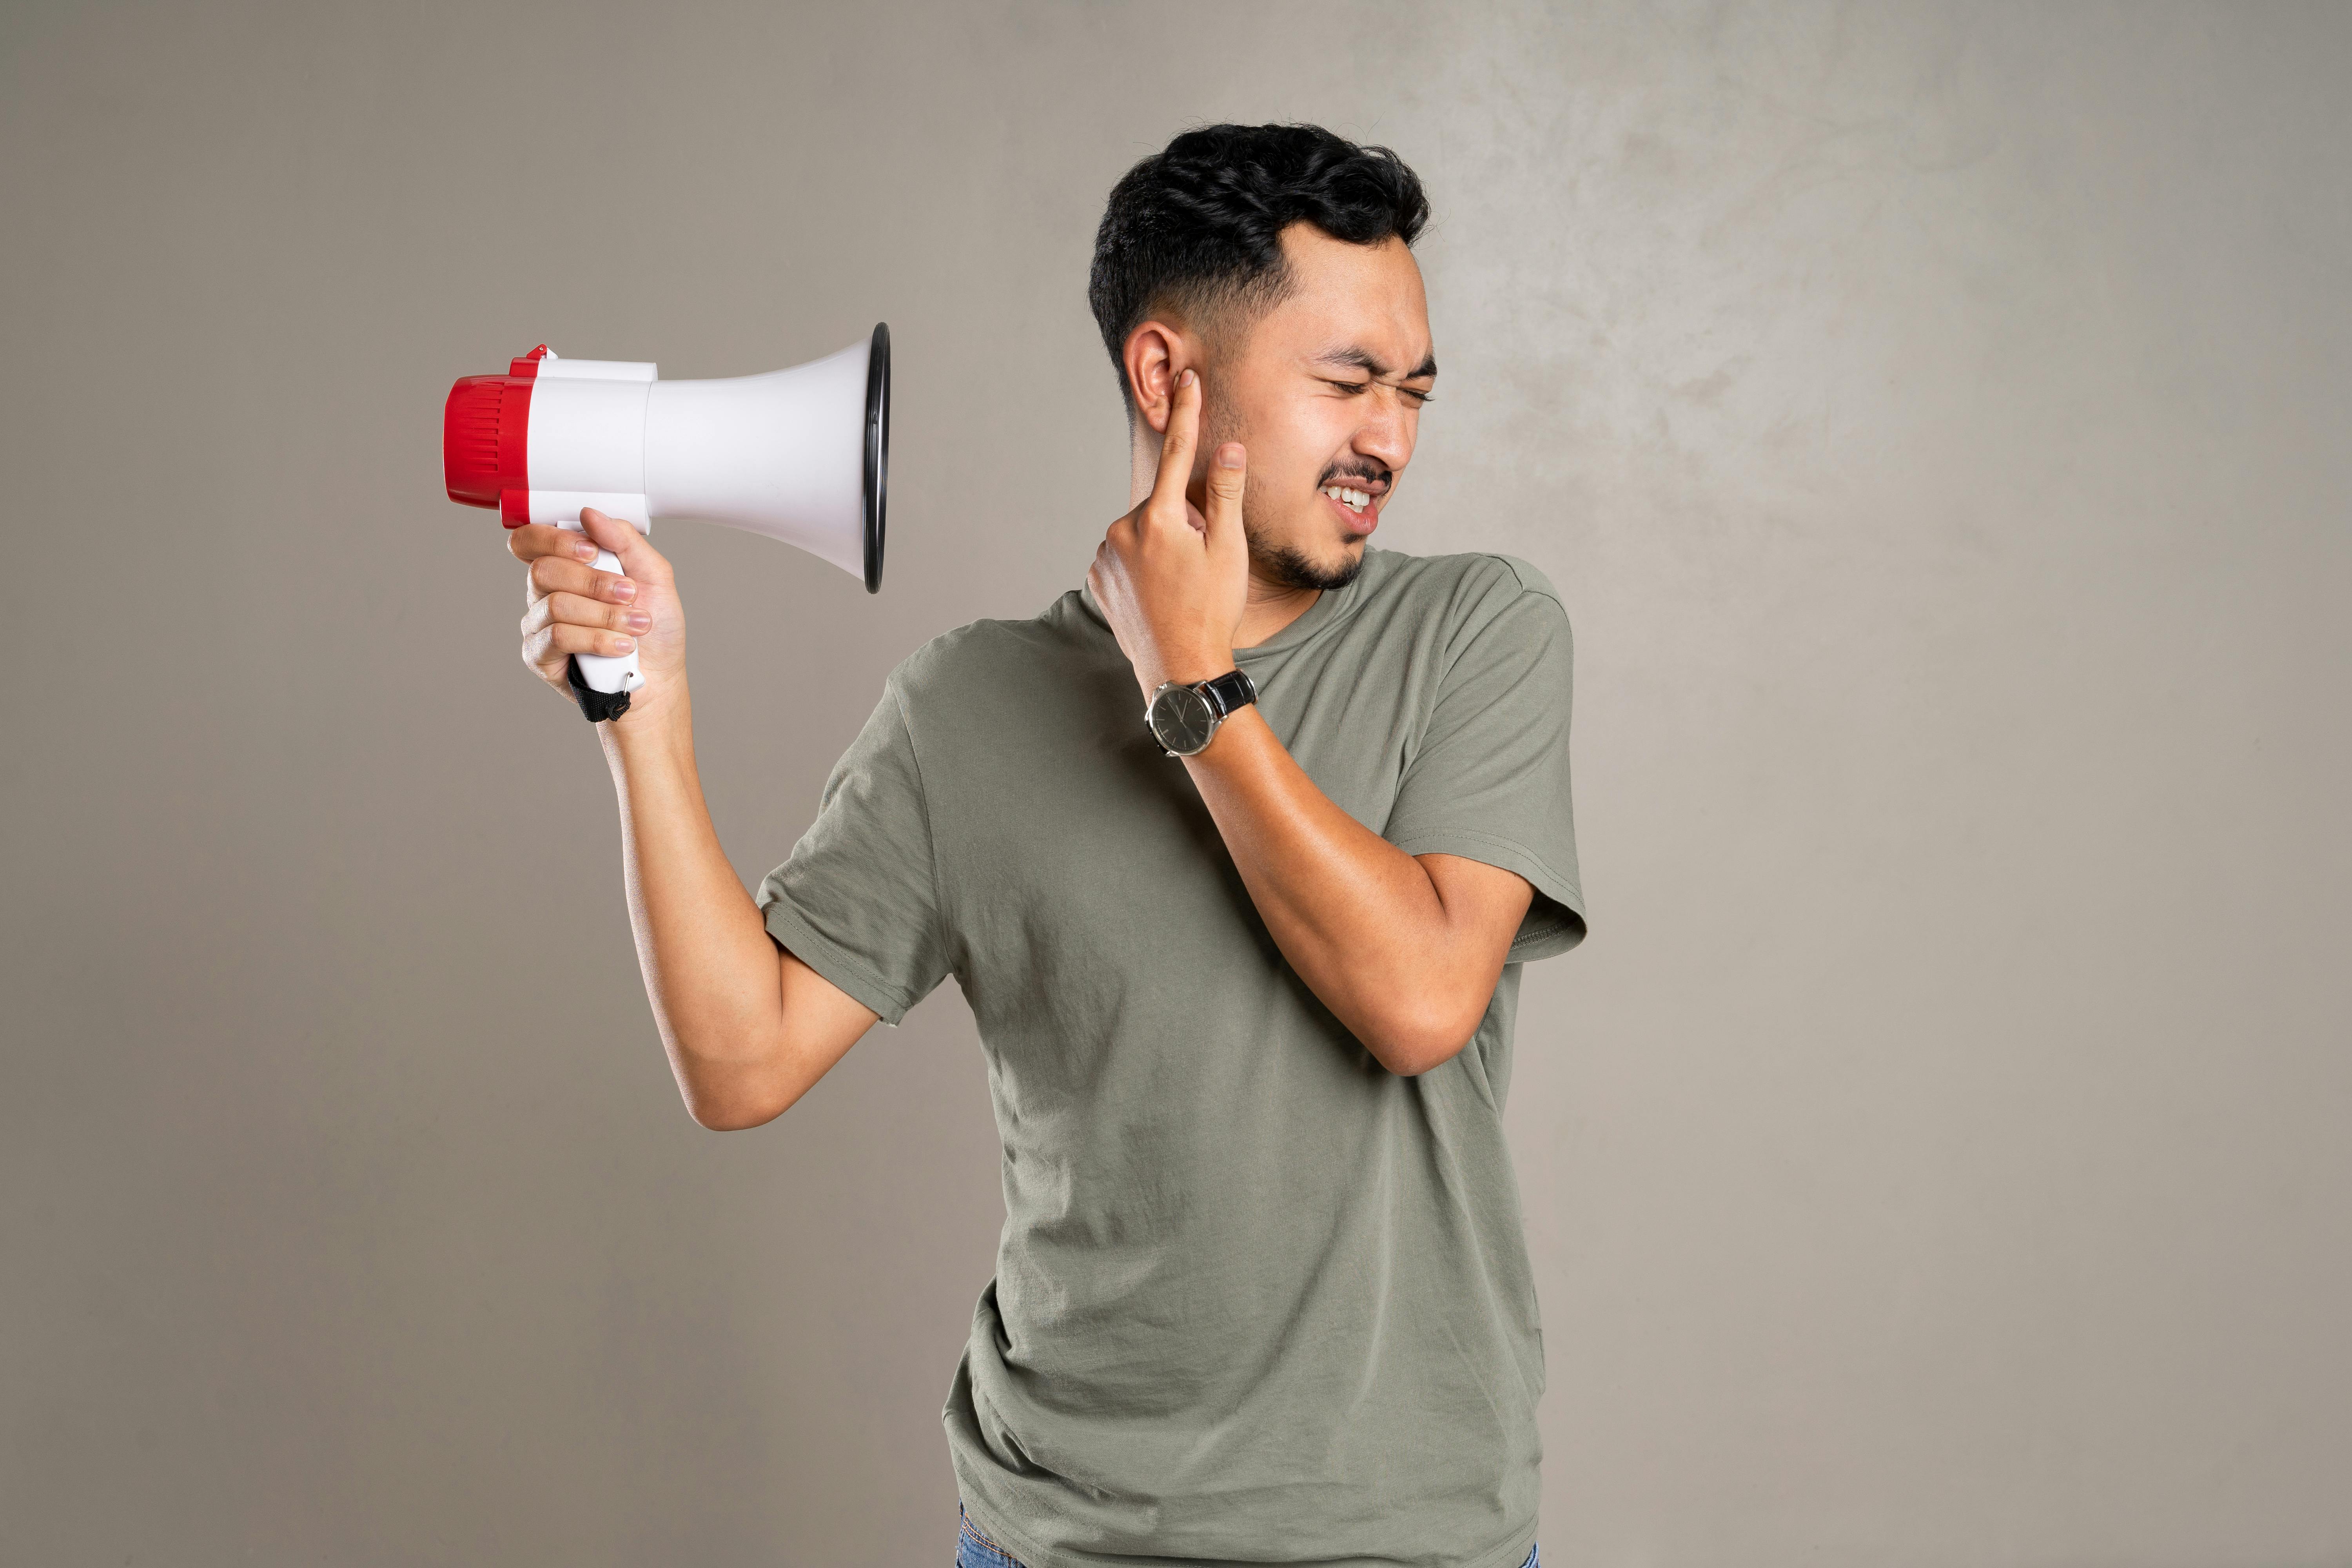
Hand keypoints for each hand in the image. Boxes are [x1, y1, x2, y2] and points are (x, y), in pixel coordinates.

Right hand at [509, 507, 687, 722]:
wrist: (659, 677)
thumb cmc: (654, 627)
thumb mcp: (654, 576)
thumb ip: (624, 540)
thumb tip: (590, 514)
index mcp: (565, 567)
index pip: (530, 540)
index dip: (553, 539)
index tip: (592, 550)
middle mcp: (544, 593)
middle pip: (543, 570)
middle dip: (594, 582)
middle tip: (629, 594)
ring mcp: (538, 625)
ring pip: (556, 605)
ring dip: (605, 615)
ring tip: (636, 626)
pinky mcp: (539, 656)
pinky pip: (558, 637)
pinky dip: (597, 639)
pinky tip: (622, 647)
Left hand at [1088, 368, 1249, 698]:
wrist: (1179, 670)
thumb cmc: (1212, 612)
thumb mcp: (1229, 550)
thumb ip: (1226, 494)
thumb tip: (1229, 446)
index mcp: (1159, 519)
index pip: (1178, 453)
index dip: (1187, 413)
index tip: (1187, 378)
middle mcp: (1123, 530)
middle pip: (1162, 505)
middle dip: (1184, 523)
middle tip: (1201, 564)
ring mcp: (1105, 556)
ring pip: (1142, 532)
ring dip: (1163, 545)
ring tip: (1179, 586)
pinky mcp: (1097, 578)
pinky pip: (1124, 556)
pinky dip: (1143, 565)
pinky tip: (1158, 593)